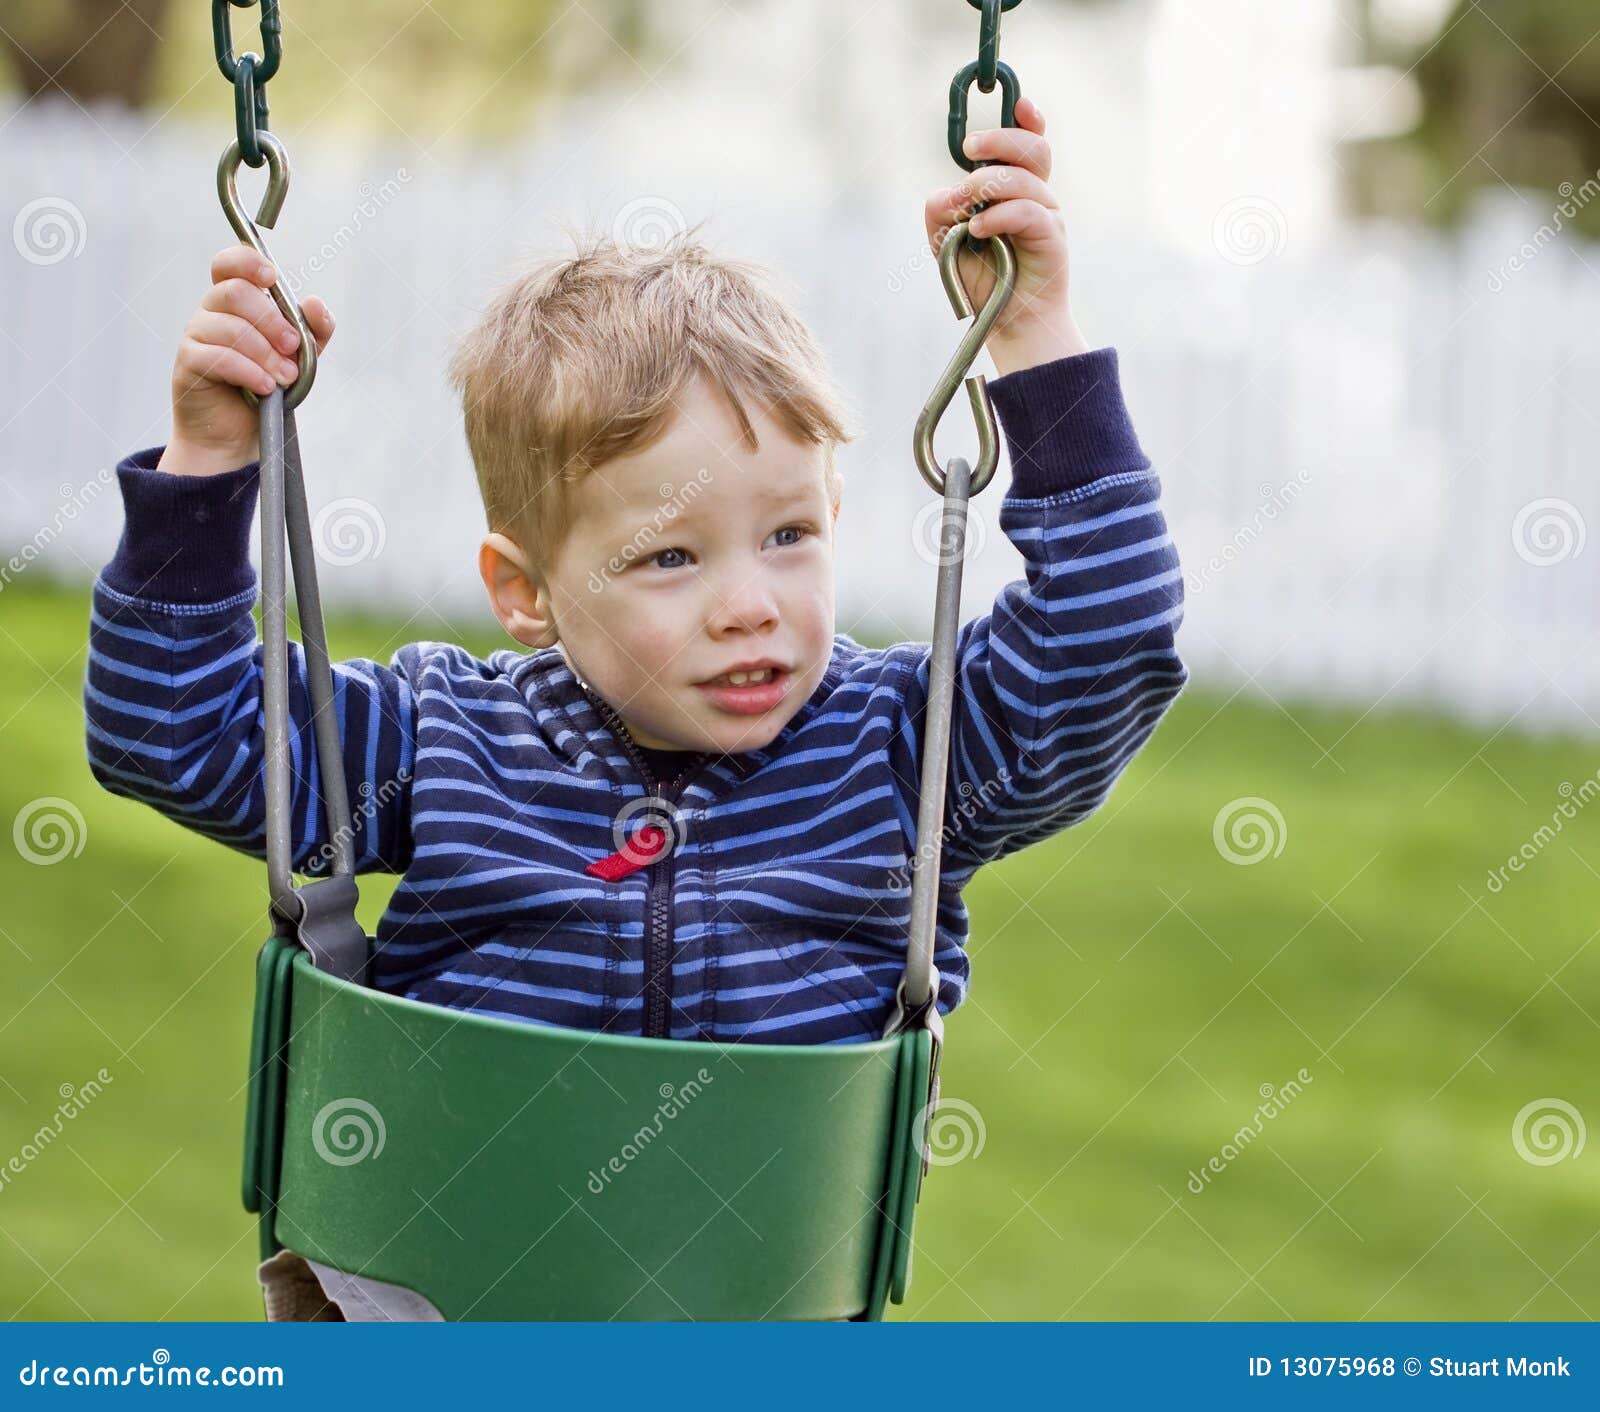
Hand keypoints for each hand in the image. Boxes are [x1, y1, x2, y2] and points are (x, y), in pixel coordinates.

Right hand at [159, 245, 335, 475]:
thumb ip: (312, 331)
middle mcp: (212, 311)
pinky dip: (249, 372)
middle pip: (235, 292)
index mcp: (236, 301)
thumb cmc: (265, 388)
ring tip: (284, 378)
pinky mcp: (189, 363)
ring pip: (230, 327)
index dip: (248, 262)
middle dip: (272, 321)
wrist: (237, 434)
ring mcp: (196, 335)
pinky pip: (218, 357)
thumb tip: (314, 304)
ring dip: (266, 354)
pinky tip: (265, 387)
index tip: (271, 278)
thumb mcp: (298, 358)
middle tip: (292, 348)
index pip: (230, 264)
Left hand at [922, 96, 1088, 375]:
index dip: (1028, 119)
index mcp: (1015, 188)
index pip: (1029, 142)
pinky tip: (977, 230)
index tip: (1019, 103)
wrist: (1007, 321)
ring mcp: (1047, 214)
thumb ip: (940, 211)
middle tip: (969, 152)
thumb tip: (946, 191)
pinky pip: (1028, 212)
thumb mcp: (946, 241)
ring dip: (989, 185)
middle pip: (1032, 149)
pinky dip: (998, 216)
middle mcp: (1036, 195)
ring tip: (967, 211)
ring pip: (1025, 178)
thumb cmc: (982, 279)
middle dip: (1000, 141)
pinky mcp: (1052, 237)